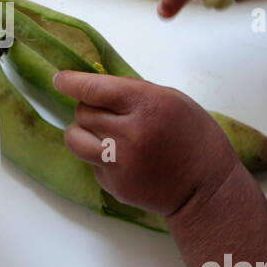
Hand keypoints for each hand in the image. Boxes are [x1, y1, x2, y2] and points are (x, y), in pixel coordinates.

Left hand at [52, 70, 241, 217]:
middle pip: (82, 112)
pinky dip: (100, 157)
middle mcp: (129, 132)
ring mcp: (119, 162)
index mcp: (146, 104)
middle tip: (109, 115)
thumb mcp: (172, 100)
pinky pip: (90, 162)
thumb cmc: (193, 136)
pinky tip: (124, 159)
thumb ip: (135, 91)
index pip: (94, 88)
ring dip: (82, 132)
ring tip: (101, 133)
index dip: (71, 82)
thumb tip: (97, 86)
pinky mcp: (114, 184)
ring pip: (75, 138)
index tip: (60, 80)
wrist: (207, 187)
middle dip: (90, 109)